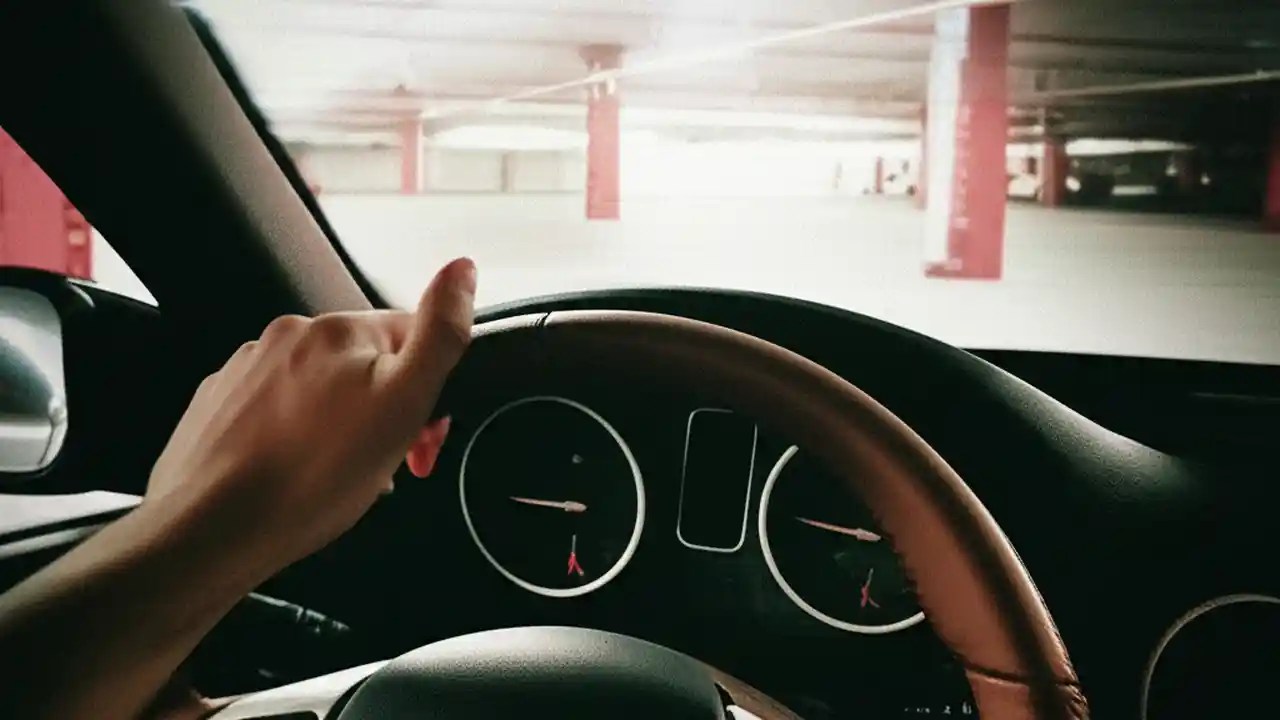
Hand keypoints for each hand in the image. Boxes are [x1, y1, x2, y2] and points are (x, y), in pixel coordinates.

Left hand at [144, 257, 475, 579]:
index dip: (430, 394)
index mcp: (337, 330)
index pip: (411, 339)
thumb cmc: (311, 477)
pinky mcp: (220, 406)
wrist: (214, 529)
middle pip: (365, 367)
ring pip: (322, 393)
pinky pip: (278, 414)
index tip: (423, 442)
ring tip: (340, 478)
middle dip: (385, 413)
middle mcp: (287, 337)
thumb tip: (462, 271)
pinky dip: (297, 440)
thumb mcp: (404, 403)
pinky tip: (300, 475)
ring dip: (343, 429)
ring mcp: (247, 371)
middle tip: (385, 467)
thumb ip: (440, 333)